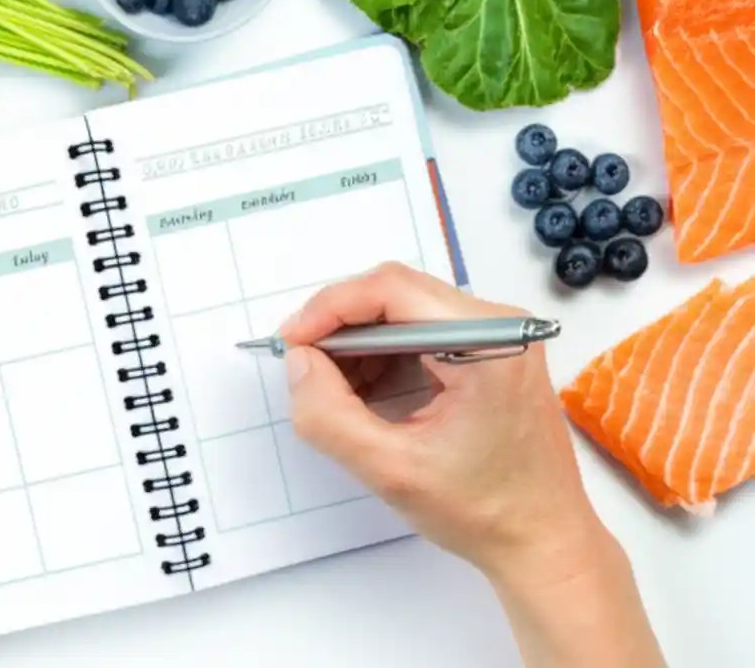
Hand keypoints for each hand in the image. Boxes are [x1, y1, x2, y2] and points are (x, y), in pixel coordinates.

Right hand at [280, 262, 599, 575]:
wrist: (543, 543)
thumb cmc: (484, 512)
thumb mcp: (390, 470)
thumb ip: (329, 415)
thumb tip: (298, 363)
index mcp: (488, 342)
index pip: (391, 290)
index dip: (329, 309)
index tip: (290, 345)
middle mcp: (500, 325)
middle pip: (396, 296)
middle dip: (340, 329)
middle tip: (304, 369)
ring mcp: (498, 337)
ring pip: (404, 314)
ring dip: (360, 345)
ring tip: (334, 392)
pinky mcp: (491, 354)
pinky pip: (421, 335)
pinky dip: (383, 358)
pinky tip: (365, 396)